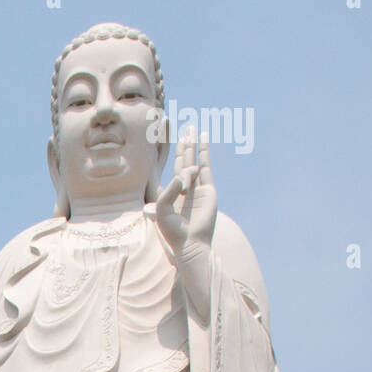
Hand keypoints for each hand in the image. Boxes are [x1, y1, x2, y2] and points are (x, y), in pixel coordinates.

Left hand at [156, 130, 216, 258]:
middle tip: (186, 128)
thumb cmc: (173, 231)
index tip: (175, 139)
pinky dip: (204, 153)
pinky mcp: (208, 190)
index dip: (176, 156)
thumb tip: (182, 174)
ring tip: (192, 129)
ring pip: (195, 162)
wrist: (190, 243)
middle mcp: (187, 190)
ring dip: (193, 146)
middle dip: (186, 146)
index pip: (175, 170)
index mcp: (174, 195)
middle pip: (186, 162)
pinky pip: (205, 168)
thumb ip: (169, 190)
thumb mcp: (163, 209)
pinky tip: (203, 140)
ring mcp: (199, 189)